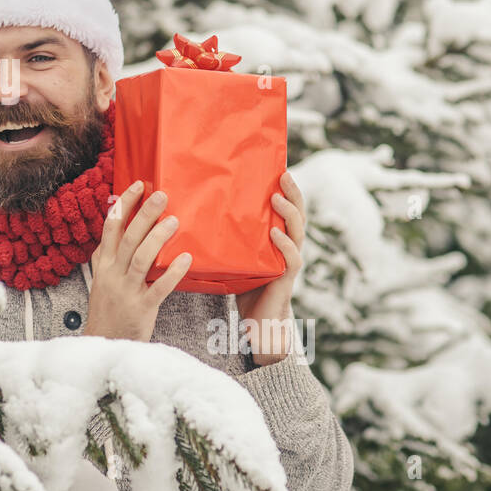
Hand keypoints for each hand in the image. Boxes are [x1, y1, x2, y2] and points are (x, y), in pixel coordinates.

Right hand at [85, 180, 192, 341]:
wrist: (104, 343)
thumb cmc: (108, 307)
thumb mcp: (102, 277)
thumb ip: (109, 254)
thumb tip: (117, 223)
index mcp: (103, 263)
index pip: (111, 227)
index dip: (124, 204)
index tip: (138, 185)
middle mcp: (112, 274)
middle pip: (128, 238)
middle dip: (144, 214)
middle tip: (161, 195)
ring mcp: (126, 291)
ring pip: (141, 258)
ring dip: (158, 238)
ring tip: (174, 221)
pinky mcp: (141, 308)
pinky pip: (159, 287)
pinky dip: (173, 272)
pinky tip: (185, 258)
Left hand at [235, 170, 305, 365]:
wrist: (257, 322)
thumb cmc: (243, 286)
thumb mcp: (235, 256)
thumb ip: (226, 237)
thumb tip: (193, 212)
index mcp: (277, 237)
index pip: (285, 209)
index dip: (286, 189)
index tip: (279, 168)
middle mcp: (287, 246)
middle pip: (297, 215)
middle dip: (293, 194)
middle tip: (283, 175)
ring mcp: (289, 261)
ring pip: (297, 233)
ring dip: (288, 214)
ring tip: (276, 198)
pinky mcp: (284, 279)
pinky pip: (290, 259)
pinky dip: (285, 245)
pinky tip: (275, 234)